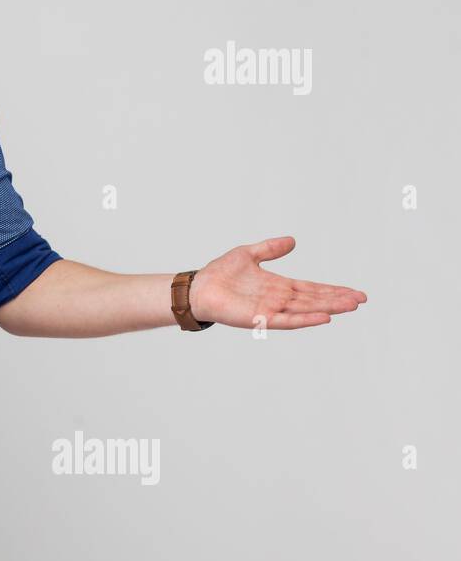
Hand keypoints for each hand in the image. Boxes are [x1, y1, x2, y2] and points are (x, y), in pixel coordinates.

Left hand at [189, 236, 365, 329]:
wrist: (198, 288)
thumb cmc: (220, 273)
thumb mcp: (248, 254)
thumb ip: (270, 249)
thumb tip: (292, 240)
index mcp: (278, 286)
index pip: (312, 288)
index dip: (333, 290)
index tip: (355, 292)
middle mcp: (278, 299)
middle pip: (315, 300)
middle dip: (338, 299)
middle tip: (362, 300)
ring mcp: (271, 310)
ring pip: (306, 309)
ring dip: (329, 308)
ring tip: (351, 306)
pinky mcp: (260, 318)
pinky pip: (287, 320)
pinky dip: (305, 320)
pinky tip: (324, 318)